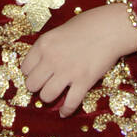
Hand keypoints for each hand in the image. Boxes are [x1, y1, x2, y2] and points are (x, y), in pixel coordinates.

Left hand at [20, 3, 136, 116]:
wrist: (111, 27)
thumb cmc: (88, 24)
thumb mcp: (60, 30)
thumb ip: (49, 47)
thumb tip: (43, 63)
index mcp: (44, 44)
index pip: (24, 68)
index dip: (30, 73)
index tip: (37, 74)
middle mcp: (51, 59)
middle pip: (31, 85)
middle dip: (37, 86)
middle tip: (45, 84)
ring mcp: (67, 72)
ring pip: (46, 96)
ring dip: (49, 97)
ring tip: (55, 94)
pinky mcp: (83, 82)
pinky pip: (70, 104)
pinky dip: (66, 111)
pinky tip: (64, 112)